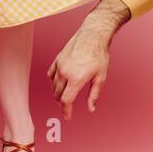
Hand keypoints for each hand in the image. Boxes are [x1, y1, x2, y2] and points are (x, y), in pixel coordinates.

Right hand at [46, 0, 129, 118]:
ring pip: (53, 85)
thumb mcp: (101, 77)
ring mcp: (60, 65)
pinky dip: (53, 81)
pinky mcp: (57, 59)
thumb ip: (94, 95)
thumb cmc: (99, 55)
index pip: (66, 101)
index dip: (66, 111)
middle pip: (58, 95)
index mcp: (76, 79)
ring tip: (65, 95)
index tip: (68, 117)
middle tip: (68, 106)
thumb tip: (90, 109)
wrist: (93, 34)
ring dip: (58, 93)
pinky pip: (51, 74)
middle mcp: (65, 73)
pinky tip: (60, 82)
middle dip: (62, 103)